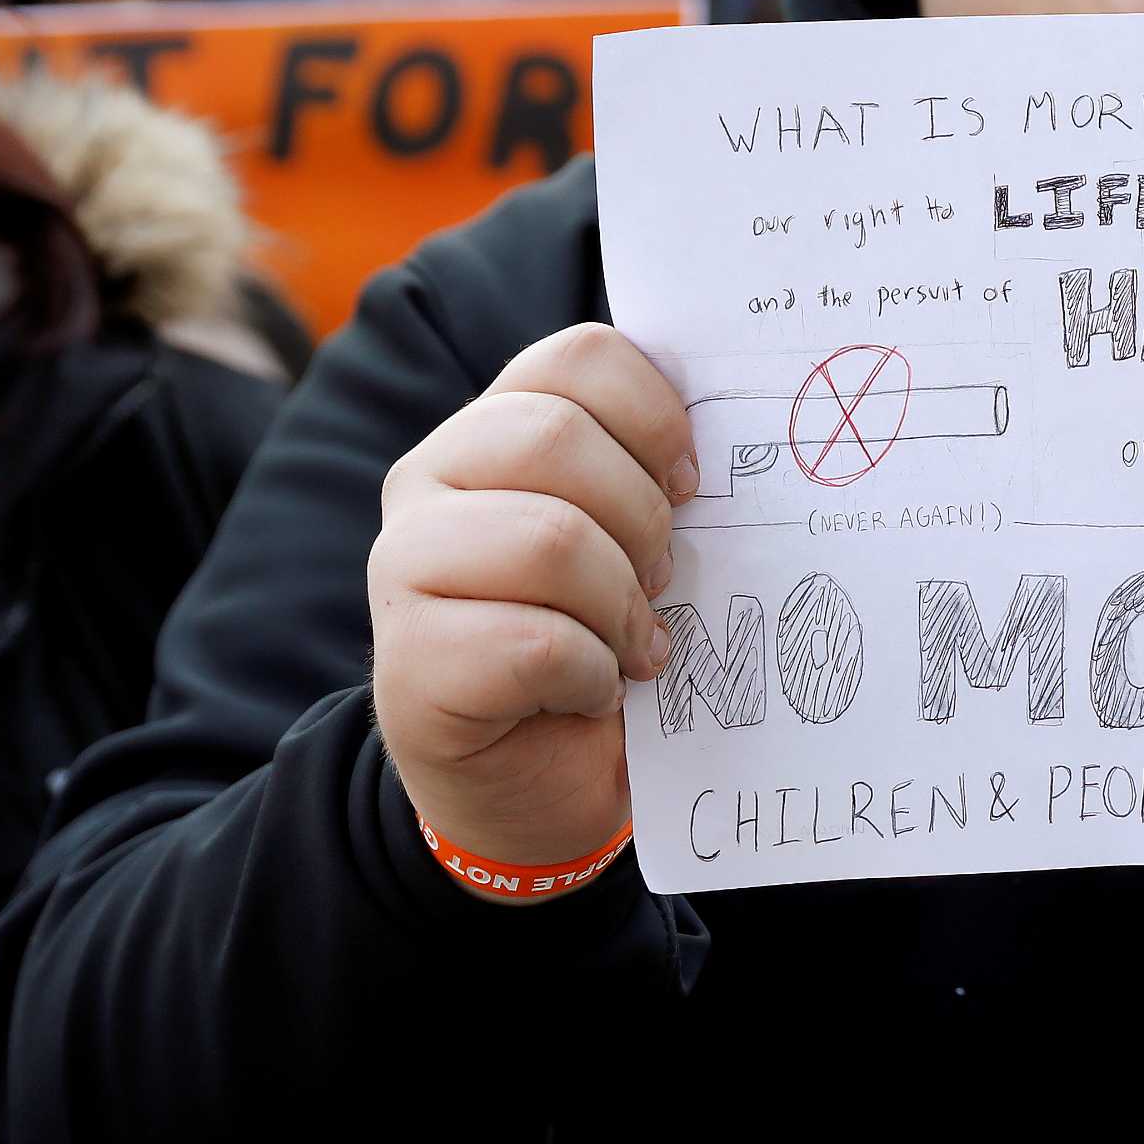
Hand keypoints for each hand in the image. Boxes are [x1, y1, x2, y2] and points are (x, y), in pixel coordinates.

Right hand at [369, 324, 695, 898]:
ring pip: (546, 538)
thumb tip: (741, 431)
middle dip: (641, 519)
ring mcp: (403, 565)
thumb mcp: (634, 544)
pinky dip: (589, 675)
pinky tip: (589, 692)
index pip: (579, 357)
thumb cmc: (602, 646)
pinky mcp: (408, 660)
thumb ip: (655, 477)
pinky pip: (533, 643)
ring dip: (619, 606)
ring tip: (635, 647)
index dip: (656, 415)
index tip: (692, 486)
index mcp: (497, 427)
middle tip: (663, 582)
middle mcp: (431, 476)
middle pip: (557, 437)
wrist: (540, 787)